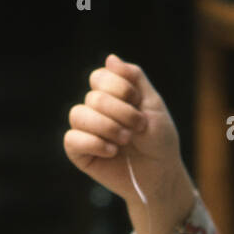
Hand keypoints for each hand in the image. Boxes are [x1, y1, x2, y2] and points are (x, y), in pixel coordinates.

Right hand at [63, 54, 183, 205]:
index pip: (100, 77)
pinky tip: (112, 151)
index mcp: (110, 94)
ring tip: (126, 140)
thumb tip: (110, 58)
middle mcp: (94, 109)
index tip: (140, 105)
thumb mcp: (153, 104)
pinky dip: (94, 143)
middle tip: (139, 128)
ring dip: (108, 127)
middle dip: (121, 113)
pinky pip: (72, 139)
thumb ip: (134, 78)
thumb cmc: (159, 141)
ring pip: (78, 115)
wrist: (161, 175)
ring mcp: (85, 130)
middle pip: (94, 98)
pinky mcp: (79, 152)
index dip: (121, 89)